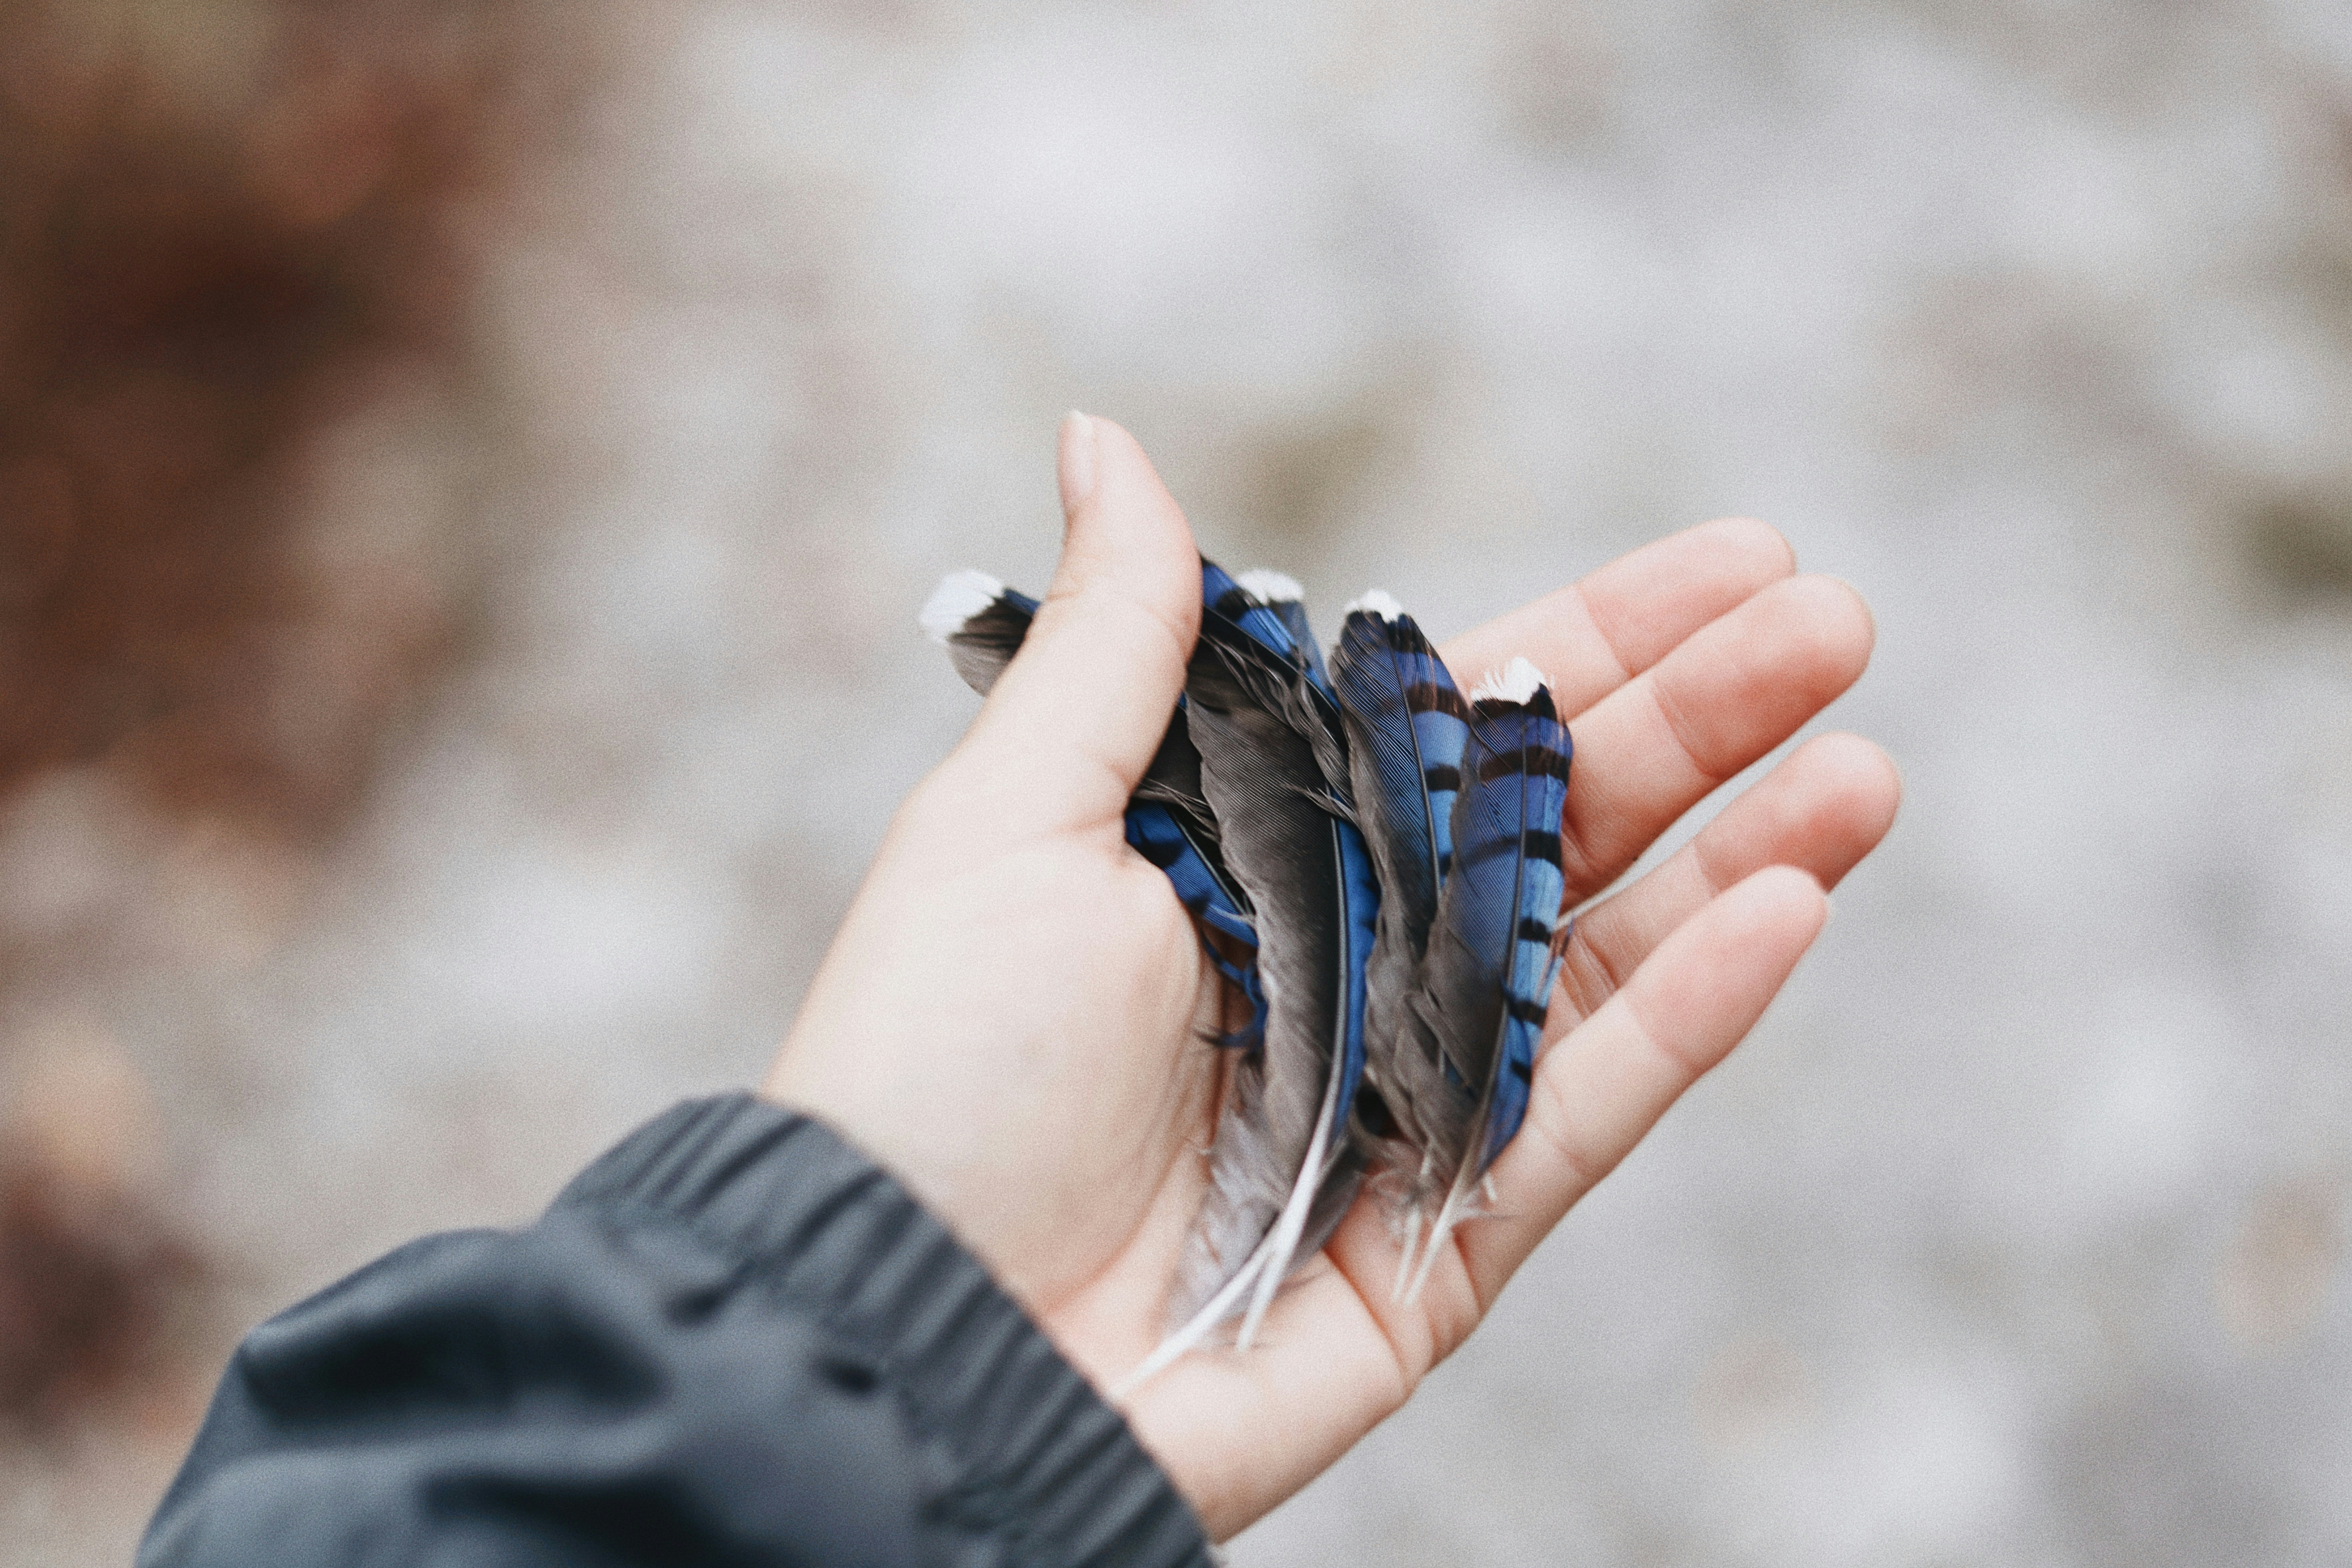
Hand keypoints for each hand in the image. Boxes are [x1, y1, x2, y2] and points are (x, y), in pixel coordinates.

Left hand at [763, 414, 1898, 1539]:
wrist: (909, 1330)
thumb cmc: (935, 1061)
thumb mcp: (1014, 813)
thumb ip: (1120, 636)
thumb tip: (1106, 437)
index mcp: (1252, 853)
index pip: (1453, 722)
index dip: (1594, 639)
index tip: (1734, 557)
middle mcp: (1343, 965)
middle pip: (1551, 823)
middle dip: (1698, 721)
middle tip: (1836, 623)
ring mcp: (1405, 1107)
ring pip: (1598, 957)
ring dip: (1738, 855)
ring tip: (1862, 764)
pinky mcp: (1442, 1243)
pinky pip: (1583, 1109)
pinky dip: (1687, 1015)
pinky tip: (1787, 904)